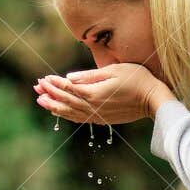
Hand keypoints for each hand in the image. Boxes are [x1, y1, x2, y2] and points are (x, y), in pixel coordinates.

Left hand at [35, 64, 174, 124]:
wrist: (153, 100)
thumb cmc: (137, 79)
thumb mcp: (113, 71)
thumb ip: (89, 76)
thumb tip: (69, 78)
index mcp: (94, 93)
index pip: (68, 88)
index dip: (54, 83)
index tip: (43, 78)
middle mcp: (93, 106)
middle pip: (65, 100)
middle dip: (49, 93)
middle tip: (36, 88)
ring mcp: (97, 115)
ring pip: (70, 111)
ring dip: (54, 106)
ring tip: (41, 100)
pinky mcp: (102, 119)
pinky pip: (79, 118)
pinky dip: (66, 114)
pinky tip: (58, 111)